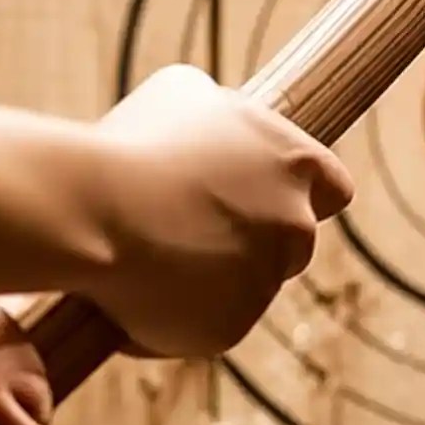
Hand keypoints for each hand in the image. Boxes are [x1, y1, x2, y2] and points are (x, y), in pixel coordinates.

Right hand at [83, 64, 354, 357]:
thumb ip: (224, 118)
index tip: (269, 198)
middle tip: (191, 229)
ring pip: (241, 287)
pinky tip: (129, 288)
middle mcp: (295, 225)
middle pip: (291, 244)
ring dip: (205, 278)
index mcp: (298, 164)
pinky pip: (200, 325)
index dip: (301, 195)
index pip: (333, 189)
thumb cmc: (133, 141)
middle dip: (250, 242)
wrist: (91, 209)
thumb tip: (220, 126)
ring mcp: (265, 281)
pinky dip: (169, 315)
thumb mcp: (186, 95)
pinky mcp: (229, 328)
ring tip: (143, 253)